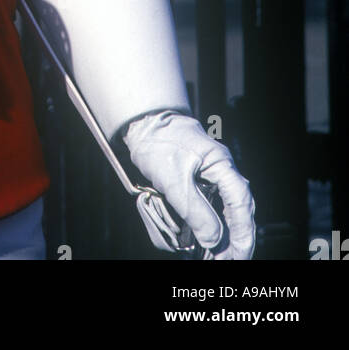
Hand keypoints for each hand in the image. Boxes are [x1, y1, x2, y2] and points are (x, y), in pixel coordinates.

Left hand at [124, 110, 255, 259]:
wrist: (143, 123)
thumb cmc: (158, 144)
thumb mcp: (174, 181)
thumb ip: (196, 211)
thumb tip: (214, 239)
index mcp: (221, 165)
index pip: (241, 203)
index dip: (242, 232)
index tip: (239, 255)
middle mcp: (221, 170)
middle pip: (236, 210)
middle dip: (234, 239)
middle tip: (228, 262)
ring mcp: (211, 175)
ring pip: (224, 211)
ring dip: (222, 235)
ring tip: (217, 257)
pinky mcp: (199, 180)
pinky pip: (210, 206)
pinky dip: (209, 224)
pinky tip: (204, 241)